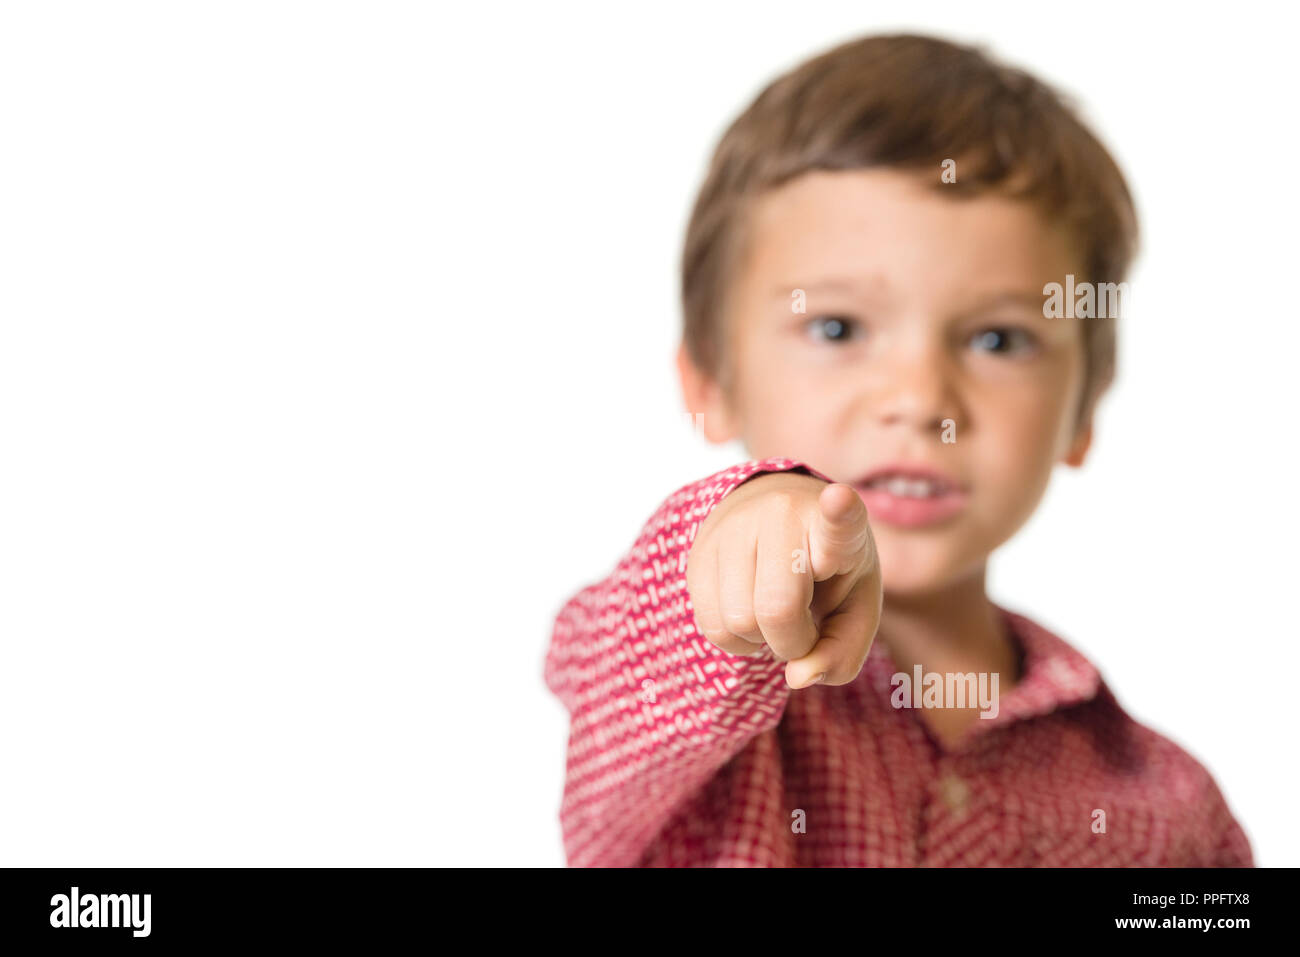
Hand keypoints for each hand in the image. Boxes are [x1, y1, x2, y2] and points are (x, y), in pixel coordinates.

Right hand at [686, 471, 882, 689]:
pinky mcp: (700, 548)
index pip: (838, 519)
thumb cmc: (830, 574)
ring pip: (737, 622)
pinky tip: (750, 612)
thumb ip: (842, 653)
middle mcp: (782, 515)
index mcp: (837, 527)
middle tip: (804, 626)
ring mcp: (734, 526)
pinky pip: (710, 625)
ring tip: (775, 613)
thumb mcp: (855, 612)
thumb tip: (797, 678)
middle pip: (777, 609)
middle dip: (793, 641)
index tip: (840, 499)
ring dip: (760, 640)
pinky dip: (735, 640)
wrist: (779, 521)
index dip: (840, 511)